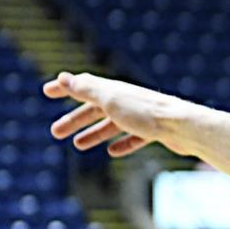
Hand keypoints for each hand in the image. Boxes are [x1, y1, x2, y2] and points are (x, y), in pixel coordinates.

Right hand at [45, 72, 195, 157]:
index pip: (83, 85)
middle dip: (75, 119)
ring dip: (94, 133)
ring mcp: (141, 116)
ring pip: (113, 124)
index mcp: (113, 90)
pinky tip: (113, 152)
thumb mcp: (109, 100)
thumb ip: (86, 90)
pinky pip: (134, 137)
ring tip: (78, 145)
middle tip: (55, 132)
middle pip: (95, 109)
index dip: (64, 87)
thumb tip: (63, 77)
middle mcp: (126, 100)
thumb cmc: (145, 113)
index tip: (46, 91)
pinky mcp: (155, 131)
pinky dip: (122, 143)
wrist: (183, 127)